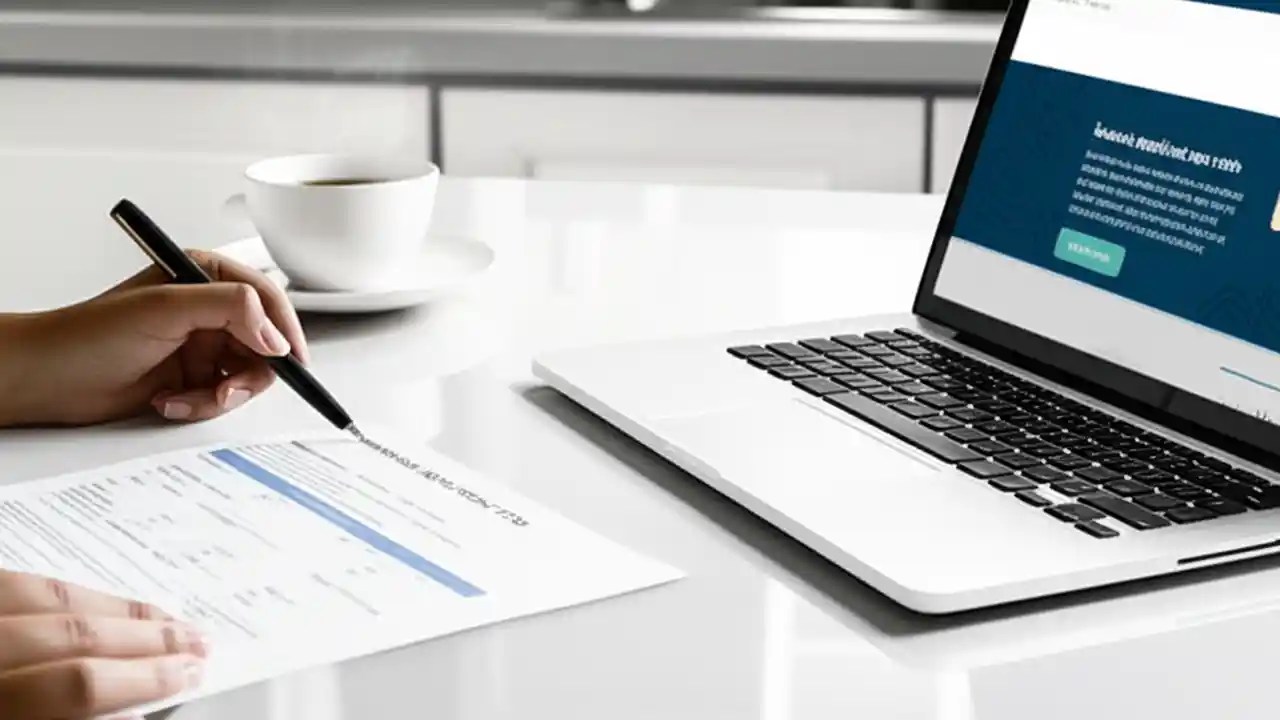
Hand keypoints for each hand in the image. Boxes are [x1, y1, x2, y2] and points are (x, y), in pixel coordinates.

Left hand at [0, 250, 309, 426]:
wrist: (47, 380)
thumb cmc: (87, 335)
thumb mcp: (165, 309)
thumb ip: (229, 308)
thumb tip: (274, 332)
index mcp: (204, 277)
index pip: (266, 297)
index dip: (284, 329)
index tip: (291, 359)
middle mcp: (208, 310)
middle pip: (265, 343)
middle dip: (248, 374)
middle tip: (228, 390)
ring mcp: (200, 346)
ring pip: (246, 376)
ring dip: (220, 395)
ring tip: (187, 398)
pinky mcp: (192, 378)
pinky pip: (222, 398)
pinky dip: (201, 406)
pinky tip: (168, 401)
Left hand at [0, 570, 205, 719]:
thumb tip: (133, 713)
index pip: (80, 684)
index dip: (143, 678)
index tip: (190, 673)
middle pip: (76, 632)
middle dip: (148, 638)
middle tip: (198, 640)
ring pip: (53, 596)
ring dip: (120, 609)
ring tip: (167, 618)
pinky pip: (22, 580)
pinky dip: (72, 593)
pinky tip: (104, 601)